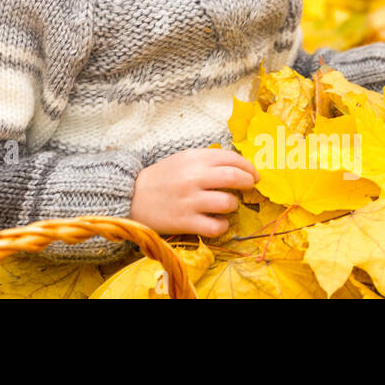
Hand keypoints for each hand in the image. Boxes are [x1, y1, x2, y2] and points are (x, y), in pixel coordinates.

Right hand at [129, 147, 258, 237]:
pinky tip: (217, 222)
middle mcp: (193, 177)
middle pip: (235, 177)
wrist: (131, 195)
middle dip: (248, 183)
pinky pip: (216, 226)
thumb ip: (207, 161)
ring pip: (228, 203)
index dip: (248, 166)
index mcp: (193, 158)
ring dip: (233, 204)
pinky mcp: (185, 221)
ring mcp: (190, 200)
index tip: (253, 174)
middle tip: (249, 187)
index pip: (231, 158)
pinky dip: (222, 226)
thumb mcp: (182, 160)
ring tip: (226, 205)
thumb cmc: (161, 178)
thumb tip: (238, 166)